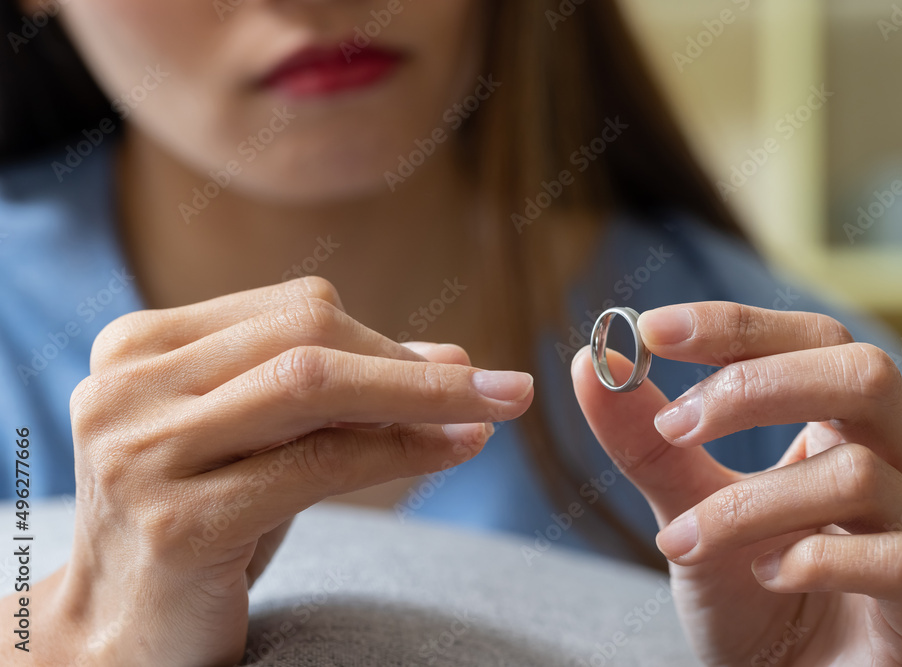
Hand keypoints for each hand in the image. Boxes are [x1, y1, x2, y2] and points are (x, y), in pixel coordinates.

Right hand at [5, 277, 532, 665]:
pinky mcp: (178, 524)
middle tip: (503, 385)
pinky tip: (459, 447)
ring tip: (498, 404)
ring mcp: (144, 455)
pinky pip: (316, 466)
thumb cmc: (200, 522)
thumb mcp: (264, 440)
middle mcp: (128, 389)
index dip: (385, 339)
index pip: (294, 311)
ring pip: (315, 387)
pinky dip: (400, 451)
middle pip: (307, 337)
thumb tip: (456, 354)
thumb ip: (343, 391)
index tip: (452, 370)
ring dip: (425, 394)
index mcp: (137, 347)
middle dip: (416, 362)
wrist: (117, 639)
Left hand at [572, 301, 901, 665]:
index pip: (817, 340)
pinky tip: (764, 574)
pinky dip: (810, 560)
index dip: (739, 327)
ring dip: (749, 505)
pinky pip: (893, 560)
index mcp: (858, 428)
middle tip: (671, 425)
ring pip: (859, 474)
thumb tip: (592, 360)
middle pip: (865, 375)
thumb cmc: (746, 592)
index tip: (652, 331)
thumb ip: (646, 440)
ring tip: (686, 539)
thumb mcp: (685, 505)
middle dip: (755, 389)